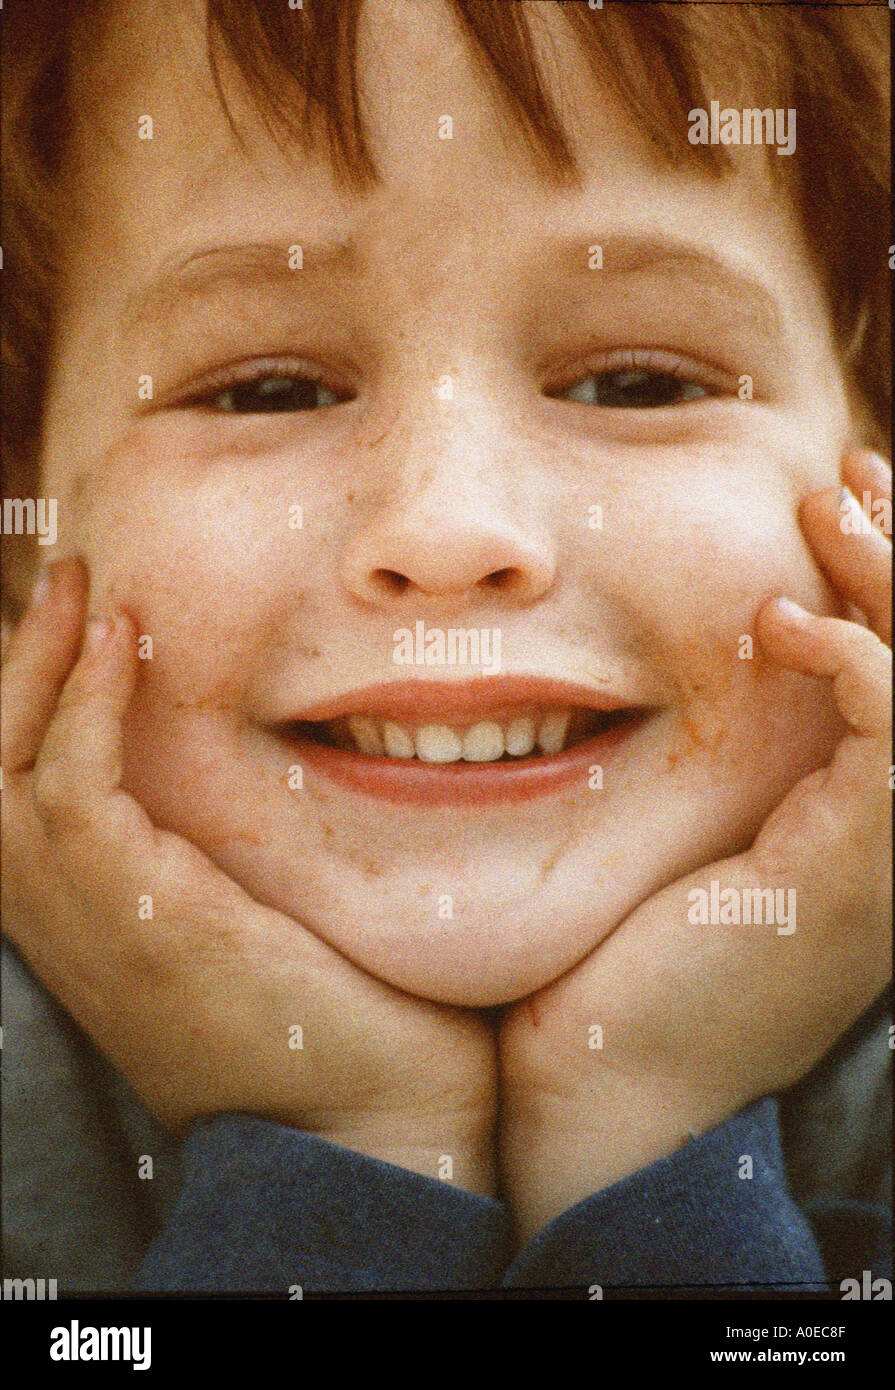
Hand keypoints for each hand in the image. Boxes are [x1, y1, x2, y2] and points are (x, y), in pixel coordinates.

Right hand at [1, 559, 496, 1192]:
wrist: (363, 1115)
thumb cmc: (324, 1016)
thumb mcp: (242, 916)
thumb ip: (212, 848)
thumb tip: (249, 758)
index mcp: (82, 917)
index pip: (17, 790)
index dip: (33, 698)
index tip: (77, 620)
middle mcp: (60, 919)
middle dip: (17, 661)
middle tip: (64, 574)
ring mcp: (85, 921)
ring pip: (8, 763)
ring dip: (40, 662)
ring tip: (83, 586)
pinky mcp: (136, 913)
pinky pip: (74, 786)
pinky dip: (85, 706)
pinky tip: (122, 644)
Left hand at [499, 450, 891, 1243]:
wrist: (611, 1082)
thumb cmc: (626, 955)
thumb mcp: (688, 825)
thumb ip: (720, 751)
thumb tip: (698, 646)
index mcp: (863, 818)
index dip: (891, 573)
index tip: (837, 495)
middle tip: (845, 475)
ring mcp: (888, 858)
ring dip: (891, 581)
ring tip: (826, 510)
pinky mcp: (854, 875)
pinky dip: (854, 660)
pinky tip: (779, 623)